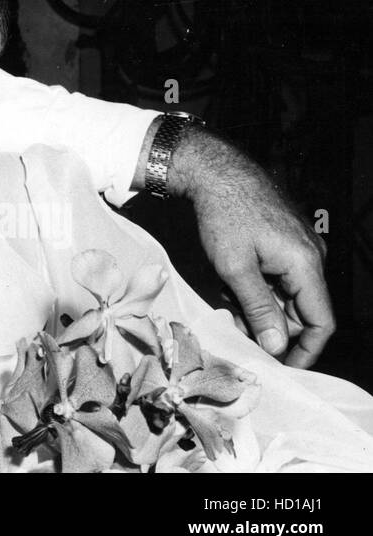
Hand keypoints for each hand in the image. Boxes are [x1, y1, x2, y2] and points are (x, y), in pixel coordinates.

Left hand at [164, 124, 331, 367]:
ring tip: (230, 304)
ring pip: (287, 293)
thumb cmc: (222, 213)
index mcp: (306, 264)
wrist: (213, 169)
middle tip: (243, 334)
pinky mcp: (283, 239)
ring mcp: (298, 245)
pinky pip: (278, 275)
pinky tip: (232, 285)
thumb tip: (278, 345)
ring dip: (262, 307)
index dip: (305, 349)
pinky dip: (258, 287)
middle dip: (275, 327)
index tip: (282, 366)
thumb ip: (258, 308)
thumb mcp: (234, 267)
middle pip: (304, 310)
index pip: (322, 322)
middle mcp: (310, 255)